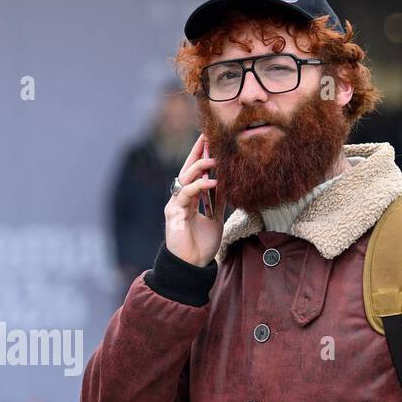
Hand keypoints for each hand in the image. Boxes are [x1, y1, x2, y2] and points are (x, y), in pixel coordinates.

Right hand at [164, 133, 224, 266]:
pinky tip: (213, 182)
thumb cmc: (201, 245)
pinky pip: (186, 194)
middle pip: (187, 170)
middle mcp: (180, 199)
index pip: (195, 173)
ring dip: (200, 167)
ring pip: (185, 179)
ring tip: (215, 159)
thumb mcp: (215, 218)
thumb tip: (228, 184)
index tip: (211, 140)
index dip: (201, 156)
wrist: (192, 265)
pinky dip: (199, 186)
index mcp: (189, 200)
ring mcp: (175, 205)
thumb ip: (218, 202)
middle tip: (207, 137)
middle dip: (197, 153)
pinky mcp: (173, 213)